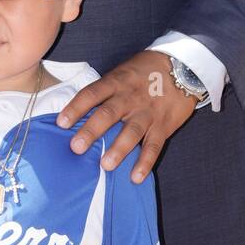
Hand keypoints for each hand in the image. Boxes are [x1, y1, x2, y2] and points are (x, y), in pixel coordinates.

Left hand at [55, 50, 198, 183]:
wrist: (183, 68)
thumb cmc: (145, 71)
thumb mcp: (123, 72)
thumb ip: (105, 89)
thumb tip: (79, 111)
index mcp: (116, 82)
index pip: (92, 94)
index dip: (76, 107)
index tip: (61, 123)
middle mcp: (130, 98)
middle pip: (109, 114)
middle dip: (92, 131)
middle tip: (77, 147)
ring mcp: (147, 113)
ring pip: (132, 132)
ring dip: (119, 149)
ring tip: (106, 165)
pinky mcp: (163, 126)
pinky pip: (154, 146)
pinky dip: (146, 162)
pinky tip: (136, 177)